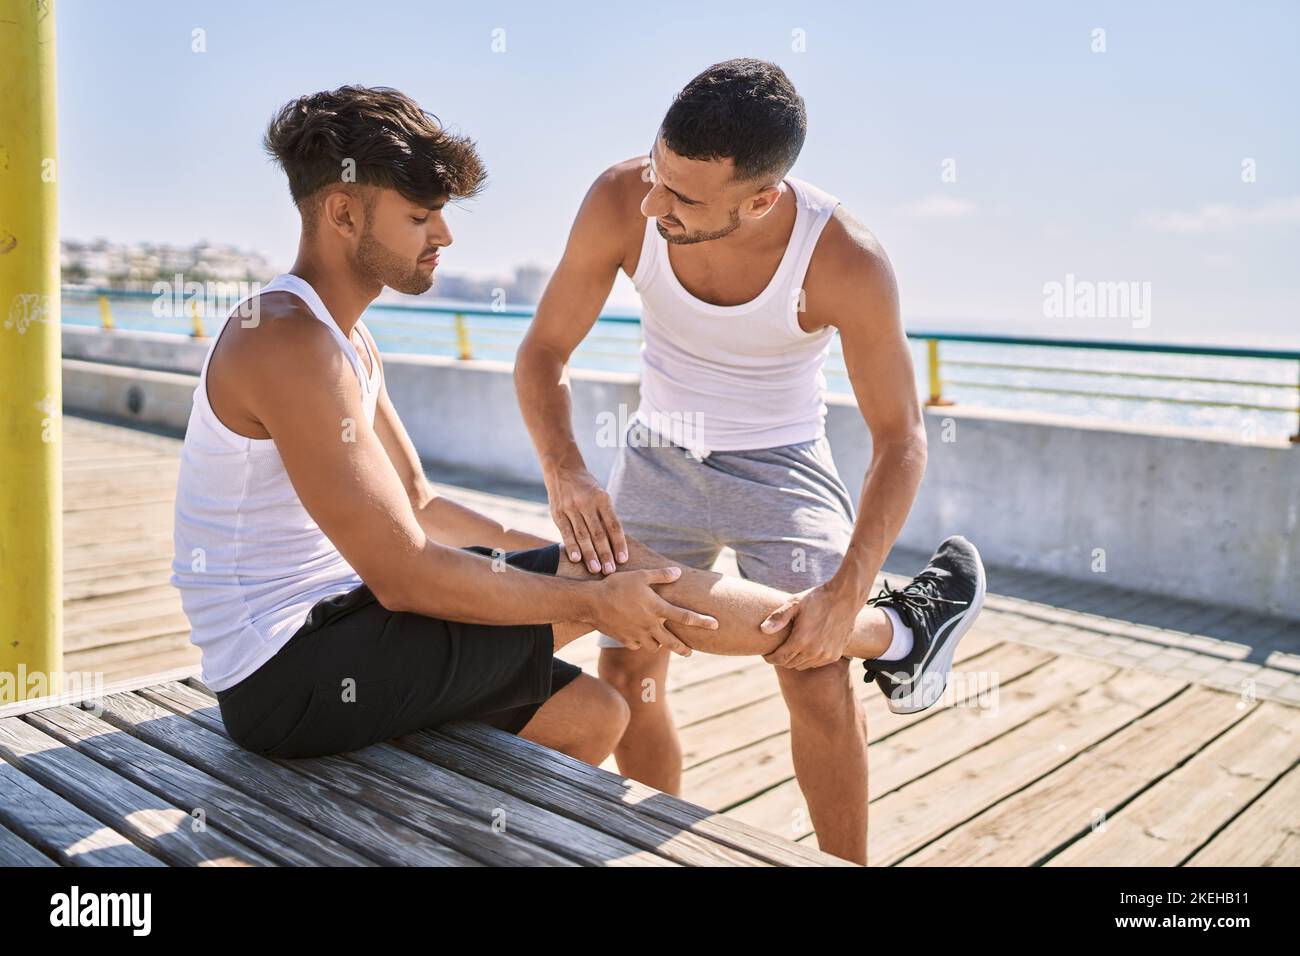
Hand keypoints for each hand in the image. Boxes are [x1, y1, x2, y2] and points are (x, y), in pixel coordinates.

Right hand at [545, 466, 626, 574]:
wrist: (563, 469)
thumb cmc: (587, 488)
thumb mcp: (600, 496)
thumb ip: (606, 517)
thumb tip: (615, 544)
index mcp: (602, 498)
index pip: (613, 525)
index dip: (619, 543)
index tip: (623, 560)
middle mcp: (587, 503)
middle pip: (598, 533)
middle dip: (605, 553)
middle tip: (610, 571)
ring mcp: (571, 508)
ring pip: (583, 535)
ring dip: (590, 554)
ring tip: (596, 569)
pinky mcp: (557, 512)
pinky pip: (566, 532)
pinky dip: (571, 546)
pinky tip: (576, 559)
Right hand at [590, 566, 717, 654]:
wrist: (591, 601)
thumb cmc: (617, 584)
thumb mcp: (640, 575)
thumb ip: (661, 575)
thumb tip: (678, 573)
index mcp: (656, 608)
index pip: (685, 616)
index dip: (702, 621)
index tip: (716, 625)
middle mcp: (650, 624)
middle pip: (673, 642)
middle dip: (683, 648)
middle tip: (690, 652)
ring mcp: (637, 634)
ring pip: (654, 646)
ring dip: (660, 644)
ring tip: (661, 640)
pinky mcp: (625, 640)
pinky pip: (637, 645)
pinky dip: (640, 643)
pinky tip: (639, 637)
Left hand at [759, 583, 859, 669]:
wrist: (845, 597)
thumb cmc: (817, 598)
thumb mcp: (794, 604)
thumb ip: (778, 618)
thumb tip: (763, 630)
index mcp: (800, 640)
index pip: (779, 659)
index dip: (770, 658)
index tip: (766, 654)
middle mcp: (813, 652)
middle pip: (789, 664)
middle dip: (781, 659)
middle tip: (777, 650)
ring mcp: (825, 655)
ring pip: (803, 665)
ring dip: (795, 659)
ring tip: (791, 648)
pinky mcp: (835, 655)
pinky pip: (816, 663)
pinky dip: (809, 659)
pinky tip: (806, 648)